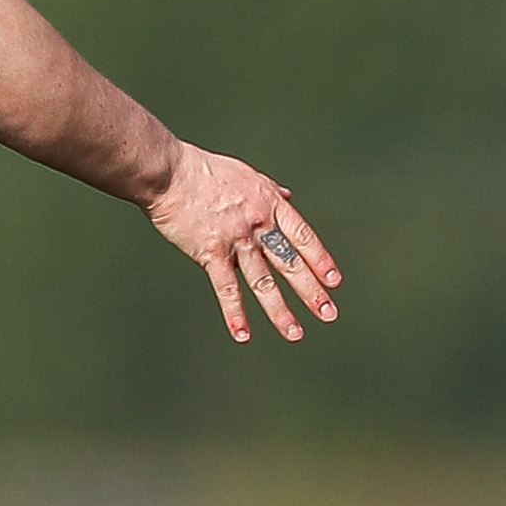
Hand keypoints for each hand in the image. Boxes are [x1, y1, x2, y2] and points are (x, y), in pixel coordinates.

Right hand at [145, 144, 340, 343]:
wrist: (171, 173)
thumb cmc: (206, 171)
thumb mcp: (248, 175)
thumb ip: (271, 189)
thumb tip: (289, 195)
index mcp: (271, 204)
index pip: (303, 236)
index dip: (320, 260)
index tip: (335, 282)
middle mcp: (258, 224)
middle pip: (290, 263)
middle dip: (311, 291)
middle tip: (329, 314)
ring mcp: (236, 240)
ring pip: (263, 281)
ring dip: (279, 310)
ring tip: (295, 334)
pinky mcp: (210, 252)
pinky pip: (226, 287)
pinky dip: (235, 312)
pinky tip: (243, 334)